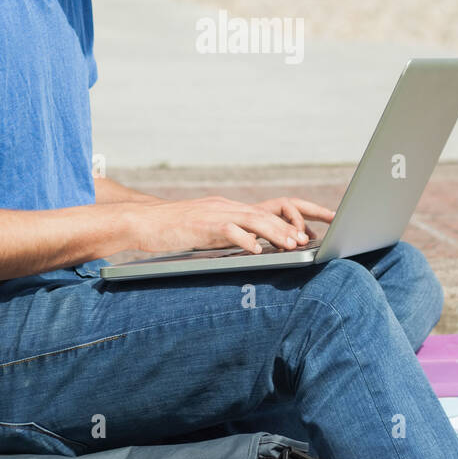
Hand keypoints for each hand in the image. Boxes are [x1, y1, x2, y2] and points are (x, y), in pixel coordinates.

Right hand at [124, 196, 319, 255]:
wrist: (145, 221)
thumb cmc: (175, 229)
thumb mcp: (209, 229)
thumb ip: (231, 234)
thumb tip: (255, 246)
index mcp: (231, 208)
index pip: (271, 207)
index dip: (295, 215)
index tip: (312, 229)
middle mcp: (227, 207)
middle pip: (267, 212)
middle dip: (290, 226)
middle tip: (308, 240)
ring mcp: (215, 214)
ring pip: (253, 219)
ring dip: (275, 233)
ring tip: (291, 245)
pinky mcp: (202, 225)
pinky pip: (228, 231)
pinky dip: (244, 240)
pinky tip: (256, 251)